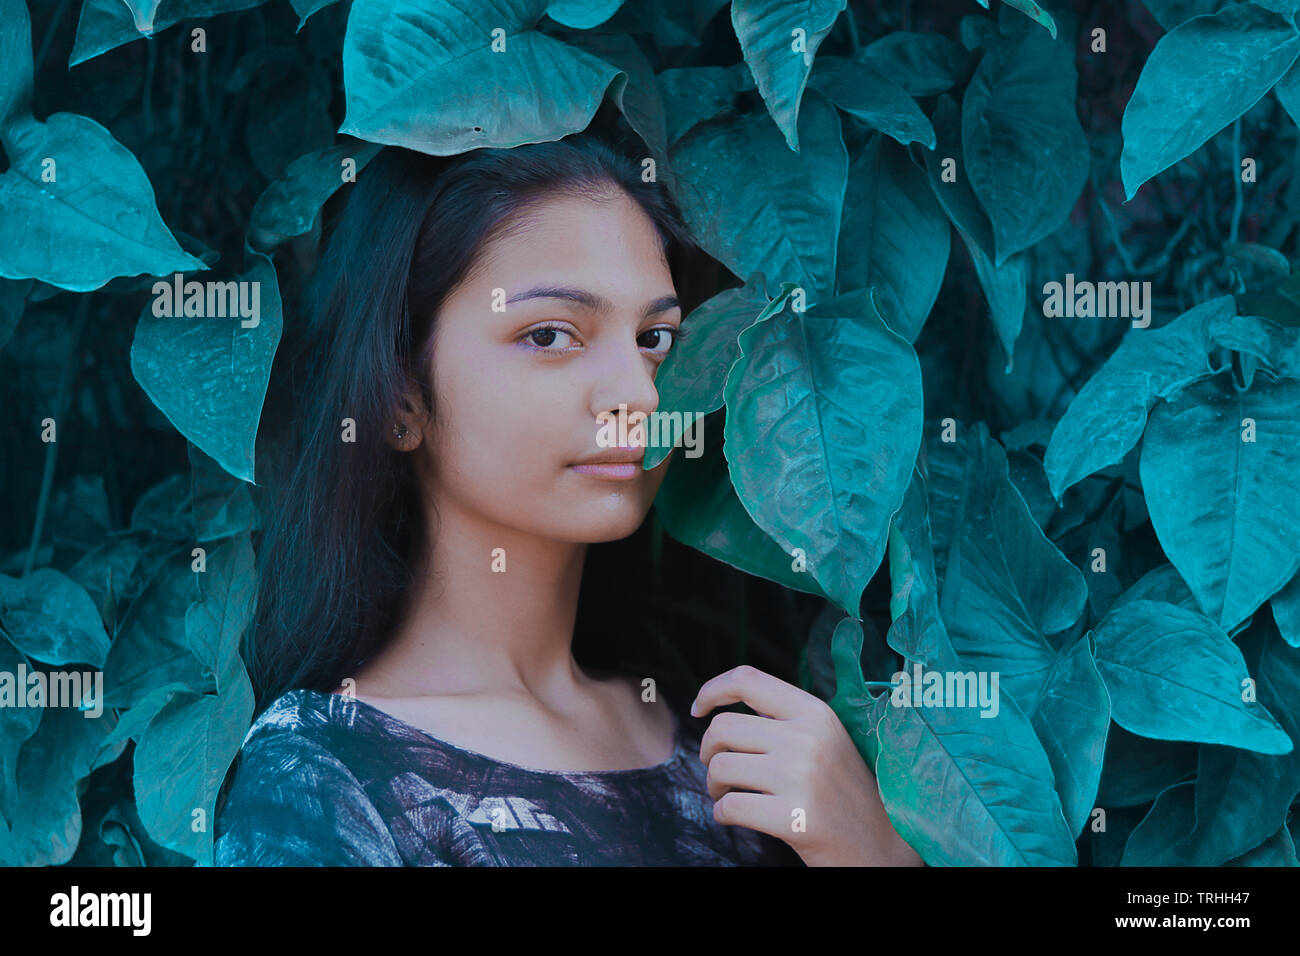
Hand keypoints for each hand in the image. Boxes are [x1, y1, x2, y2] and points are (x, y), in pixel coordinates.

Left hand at [691, 664, 922, 866]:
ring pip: (720, 767)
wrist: (883, 846)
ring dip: (713, 785)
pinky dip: (721, 814)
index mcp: (815, 712)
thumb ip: (785, 720)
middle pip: (723, 728)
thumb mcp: (826, 739)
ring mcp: (801, 778)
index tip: (698, 709)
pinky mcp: (794, 819)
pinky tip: (734, 816)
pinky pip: (729, 808)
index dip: (712, 690)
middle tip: (719, 771)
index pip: (747, 679)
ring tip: (727, 794)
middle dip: (708, 751)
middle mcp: (807, 738)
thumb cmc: (844, 792)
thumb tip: (725, 707)